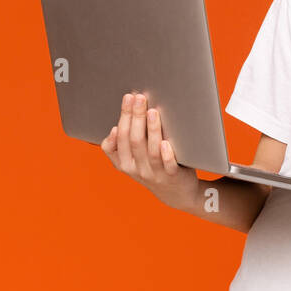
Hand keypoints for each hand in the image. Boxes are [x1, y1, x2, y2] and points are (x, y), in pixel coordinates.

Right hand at [101, 92, 200, 210]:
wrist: (177, 193)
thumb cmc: (154, 167)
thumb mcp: (133, 160)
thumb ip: (125, 142)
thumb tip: (126, 111)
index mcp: (124, 163)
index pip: (114, 143)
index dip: (120, 120)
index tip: (126, 100)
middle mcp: (137, 169)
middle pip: (133, 141)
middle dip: (134, 116)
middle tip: (138, 97)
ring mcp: (154, 174)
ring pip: (150, 150)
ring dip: (151, 129)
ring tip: (152, 111)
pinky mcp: (172, 177)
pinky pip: (168, 166)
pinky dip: (166, 154)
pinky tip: (166, 142)